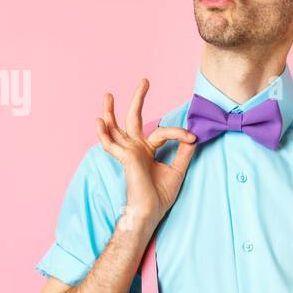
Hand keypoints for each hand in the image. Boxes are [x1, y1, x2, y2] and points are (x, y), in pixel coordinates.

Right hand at [95, 79, 197, 231]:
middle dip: (138, 99)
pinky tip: (99, 120)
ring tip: (108, 95)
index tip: (192, 138)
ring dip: (110, 112)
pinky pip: (111, 144)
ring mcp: (128, 152)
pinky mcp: (124, 158)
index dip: (179, 132)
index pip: (162, 132)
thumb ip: (183, 152)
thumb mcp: (177, 170)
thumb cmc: (161, 195)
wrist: (151, 211)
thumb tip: (193, 137)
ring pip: (116, 127)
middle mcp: (135, 148)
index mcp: (147, 150)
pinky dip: (104, 133)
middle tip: (144, 80)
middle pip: (133, 119)